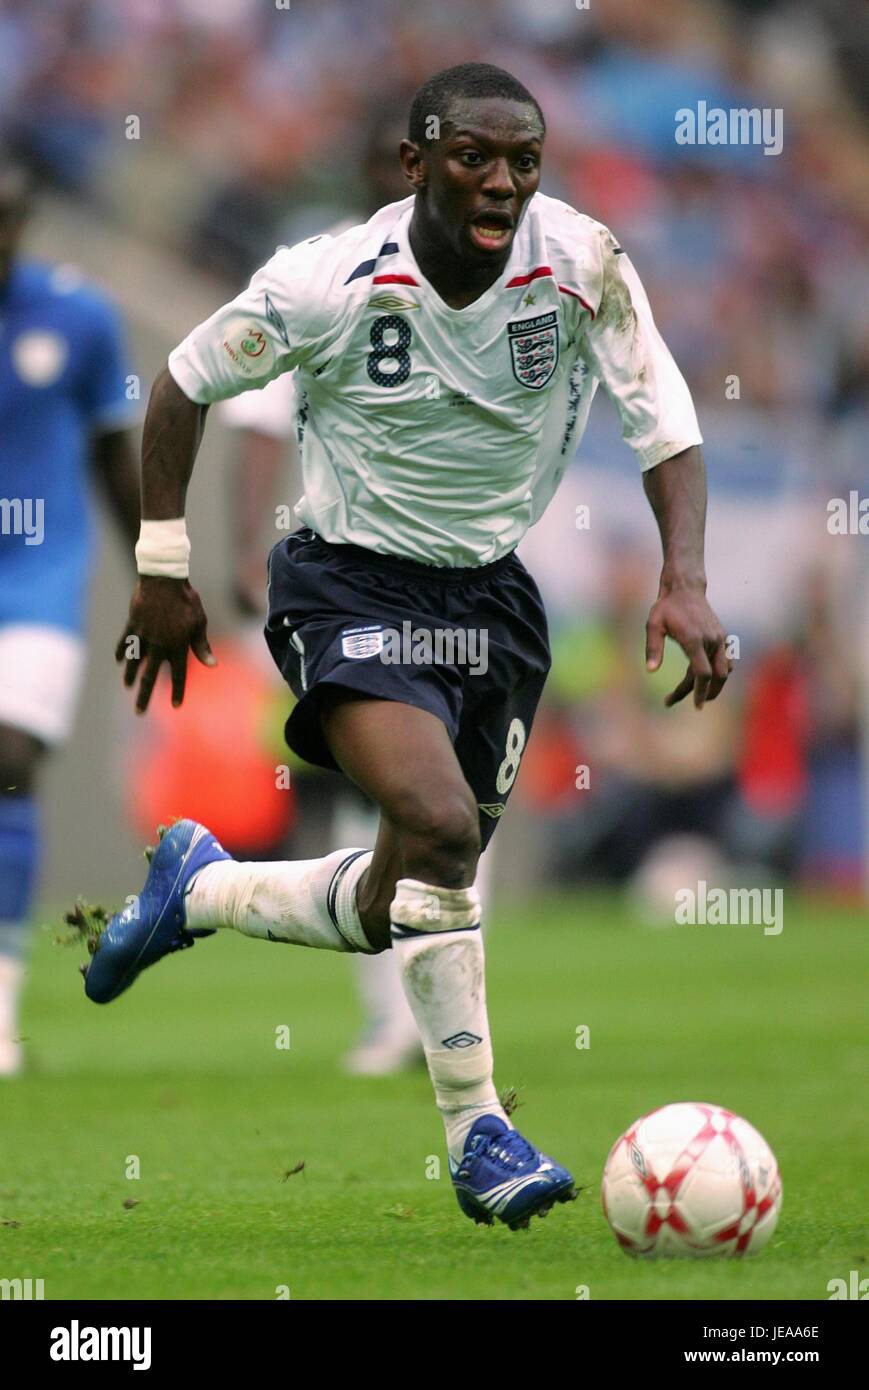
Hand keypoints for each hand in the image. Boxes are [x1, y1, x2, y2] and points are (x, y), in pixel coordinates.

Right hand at [115, 576, 215, 712]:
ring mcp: (143, 636)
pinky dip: (122, 652)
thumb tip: (212, 665)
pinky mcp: (133, 625)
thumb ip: (202, 646)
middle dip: (145, 696)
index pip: (177, 675)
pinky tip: (119, 661)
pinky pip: (126, 643)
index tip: (175, 706)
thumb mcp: (199, 623)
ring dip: (131, 676)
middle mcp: (159, 646)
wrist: (163, 579)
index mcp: (177, 646)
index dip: (177, 691)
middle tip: (139, 712)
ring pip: (135, 662)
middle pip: (150, 677)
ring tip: (127, 687)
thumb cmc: (187, 601)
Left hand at [645, 581, 730, 708]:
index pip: (702, 673)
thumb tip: (650, 671)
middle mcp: (711, 640)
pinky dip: (721, 673)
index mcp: (694, 640)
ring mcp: (720, 638)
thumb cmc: (666, 607)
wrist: (685, 589)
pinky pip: (727, 661)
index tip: (697, 706)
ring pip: (725, 670)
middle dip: (708, 693)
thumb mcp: (653, 624)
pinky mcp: (723, 637)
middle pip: (718, 676)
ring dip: (716, 685)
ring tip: (699, 693)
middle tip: (693, 704)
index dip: (701, 692)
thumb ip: (652, 647)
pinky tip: (708, 679)